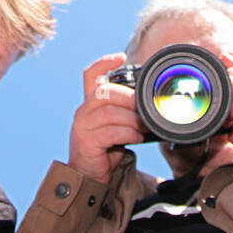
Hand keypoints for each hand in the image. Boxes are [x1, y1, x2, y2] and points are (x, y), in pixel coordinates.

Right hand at [66, 53, 145, 185]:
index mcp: (90, 103)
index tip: (121, 57)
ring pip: (110, 111)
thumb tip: (151, 105)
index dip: (104, 63)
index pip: (91, 75)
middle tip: (145, 109)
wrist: (89, 175)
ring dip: (132, 119)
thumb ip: (126, 112)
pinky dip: (128, 133)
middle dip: (129, 98)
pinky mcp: (86, 142)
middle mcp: (83, 111)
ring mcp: (82, 126)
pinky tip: (136, 137)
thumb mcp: (116, 125)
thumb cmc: (105, 148)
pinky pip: (110, 132)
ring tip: (143, 127)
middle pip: (105, 91)